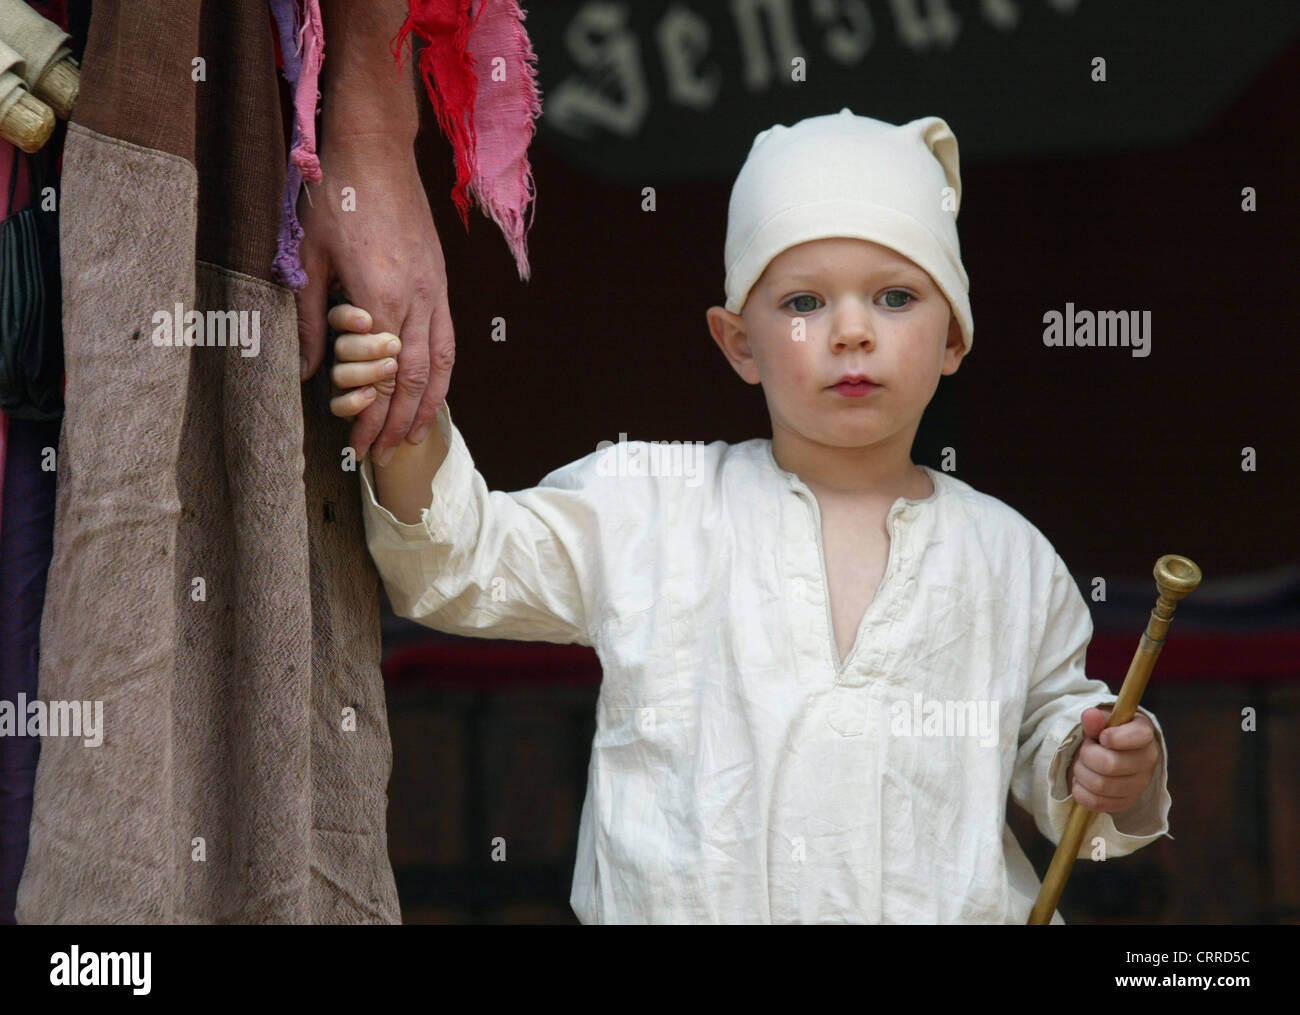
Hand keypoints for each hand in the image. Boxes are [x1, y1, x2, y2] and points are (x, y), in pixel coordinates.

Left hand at [295, 139, 454, 464]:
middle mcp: (415, 299)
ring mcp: (434, 291)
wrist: (375, 149)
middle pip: (413, 379)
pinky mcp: (440, 282)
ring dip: (426, 407)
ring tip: (412, 438)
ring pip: (439, 364)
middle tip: (379, 457)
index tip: (353, 444)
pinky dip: (442, 374)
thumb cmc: (335, 197)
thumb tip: (307, 373)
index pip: (379, 375)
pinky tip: (433, 393)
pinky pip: (447, 339)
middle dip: (396, 423)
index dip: (369, 415)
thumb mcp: (307, 259)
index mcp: (379, 296)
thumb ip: (308, 321)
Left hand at [1067, 706, 1158, 813]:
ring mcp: (1138, 785)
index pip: (1138, 737)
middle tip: (1087, 749)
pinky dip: (1081, 791)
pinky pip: (1096, 802)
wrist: (1112, 755)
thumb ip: (1096, 719)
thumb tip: (1090, 715)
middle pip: (1110, 764)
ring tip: (1084, 764)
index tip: (1102, 737)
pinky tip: (1083, 780)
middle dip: (1087, 755)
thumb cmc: (1107, 734)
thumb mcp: (1103, 722)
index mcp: (1145, 736)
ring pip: (1100, 785)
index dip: (1114, 737)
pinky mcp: (1125, 802)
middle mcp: (1147, 762)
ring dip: (1081, 772)